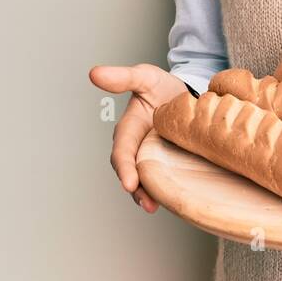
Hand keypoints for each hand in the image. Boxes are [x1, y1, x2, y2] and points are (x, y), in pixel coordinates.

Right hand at [89, 63, 187, 213]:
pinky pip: (165, 180)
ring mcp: (154, 158)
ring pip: (147, 181)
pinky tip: (176, 199)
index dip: (124, 167)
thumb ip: (123, 77)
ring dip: (149, 195)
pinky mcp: (169, 164)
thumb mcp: (145, 77)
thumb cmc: (161, 86)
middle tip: (146, 202)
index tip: (129, 182)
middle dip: (136, 190)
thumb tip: (95, 73)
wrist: (186, 93)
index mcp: (129, 130)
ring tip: (156, 207)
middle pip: (132, 172)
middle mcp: (138, 148)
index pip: (123, 151)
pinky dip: (167, 191)